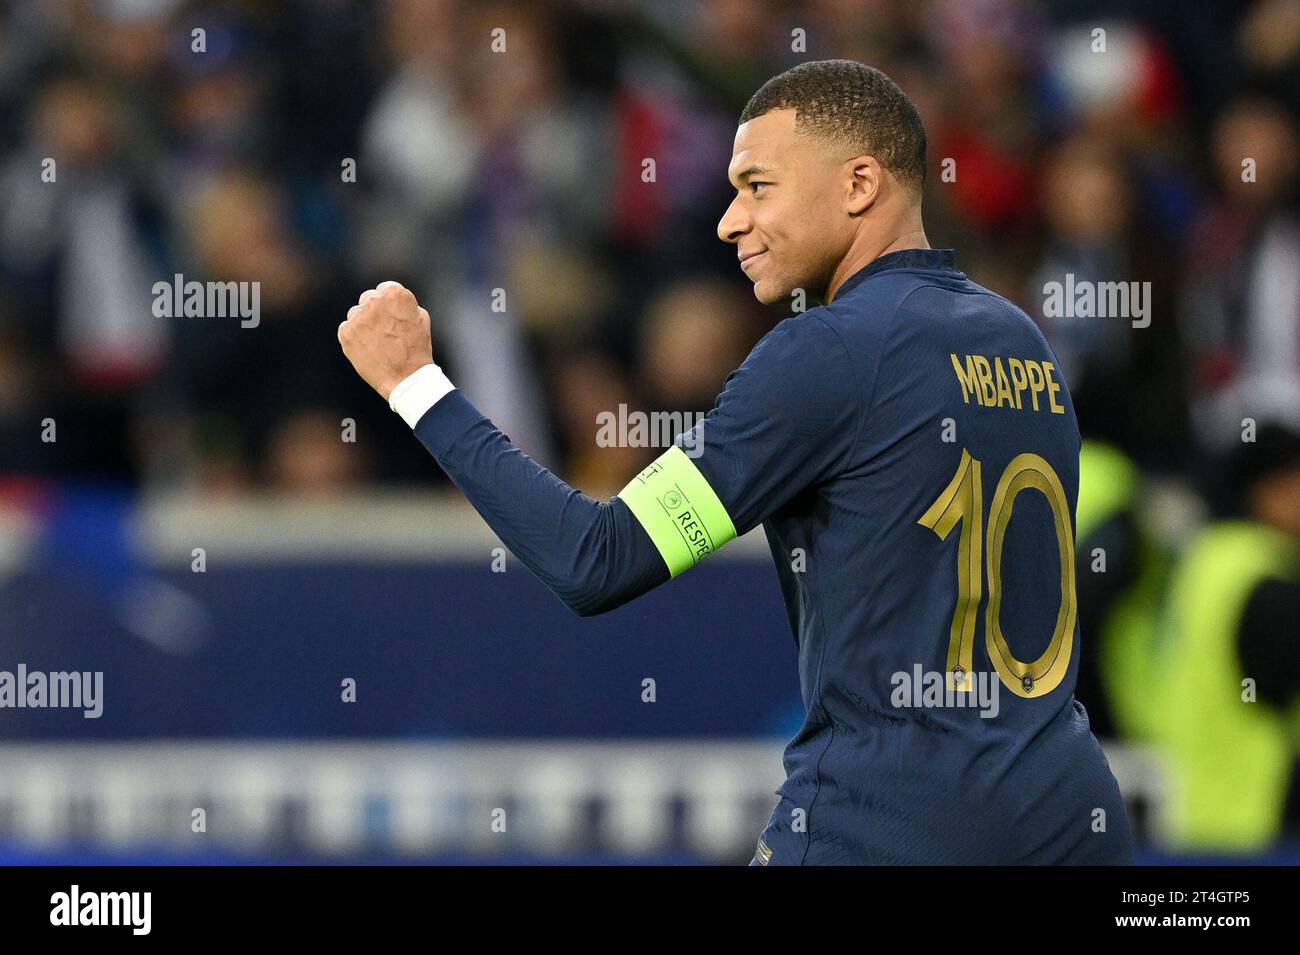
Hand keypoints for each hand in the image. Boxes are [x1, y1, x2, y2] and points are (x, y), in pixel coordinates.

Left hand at [338, 281, 433, 400]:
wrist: (406, 377)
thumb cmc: (417, 348)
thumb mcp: (421, 317)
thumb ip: (404, 303)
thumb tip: (390, 300)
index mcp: (394, 293)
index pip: (384, 289)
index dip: (389, 304)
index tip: (392, 316)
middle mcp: (374, 301)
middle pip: (368, 299)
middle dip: (374, 312)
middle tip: (385, 331)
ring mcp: (358, 317)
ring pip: (356, 314)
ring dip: (363, 324)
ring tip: (377, 343)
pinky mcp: (346, 333)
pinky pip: (346, 329)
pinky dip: (354, 338)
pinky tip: (368, 349)